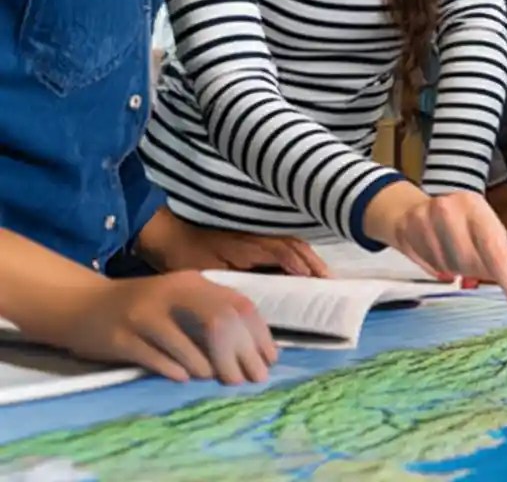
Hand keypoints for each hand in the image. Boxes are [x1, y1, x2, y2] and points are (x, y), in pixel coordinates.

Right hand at [44, 271, 276, 384]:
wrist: (82, 305)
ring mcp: (143, 314)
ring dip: (208, 367)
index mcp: (192, 282)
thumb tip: (254, 347)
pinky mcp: (120, 338)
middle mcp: (170, 293)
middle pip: (219, 322)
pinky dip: (175, 370)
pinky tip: (185, 378)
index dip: (259, 334)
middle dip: (241, 355)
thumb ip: (213, 312)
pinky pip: (155, 358)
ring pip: (187, 344)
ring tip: (218, 379)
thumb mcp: (180, 299)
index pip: (239, 305)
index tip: (270, 359)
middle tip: (250, 379)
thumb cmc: (143, 307)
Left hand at [137, 208, 328, 277]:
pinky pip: (281, 247)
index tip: (316, 280)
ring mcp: (254, 237)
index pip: (282, 252)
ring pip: (290, 245)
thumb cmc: (181, 254)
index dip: (301, 266)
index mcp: (246, 245)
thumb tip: (255, 304)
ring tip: (324, 277)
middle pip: (294, 246)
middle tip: (332, 282)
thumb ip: (231, 283)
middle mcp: (255, 238)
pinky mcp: (250, 241)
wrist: (162, 233)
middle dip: (314, 263)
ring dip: (309, 259)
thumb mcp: (204, 272)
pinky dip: (296, 257)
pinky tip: (301, 270)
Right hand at [390, 190, 506, 322]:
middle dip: (474, 270)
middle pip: (472, 265)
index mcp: (476, 207)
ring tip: (449, 251)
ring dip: (454, 269)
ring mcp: (427, 219)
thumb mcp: (486, 230)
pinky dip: (436, 267)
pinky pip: (430, 267)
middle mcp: (451, 210)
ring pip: (450, 269)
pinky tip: (434, 252)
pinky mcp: (409, 230)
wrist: (410, 211)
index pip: (498, 255)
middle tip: (469, 262)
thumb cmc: (458, 224)